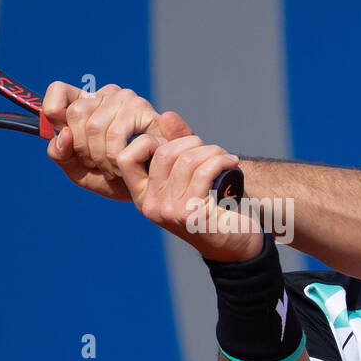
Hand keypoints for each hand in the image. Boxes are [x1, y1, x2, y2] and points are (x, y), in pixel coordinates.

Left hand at [43, 82, 176, 200]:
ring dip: (100, 158)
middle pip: (76, 113)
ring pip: (94, 126)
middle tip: (97, 165)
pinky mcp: (144, 110)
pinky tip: (124, 166)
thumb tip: (63, 135)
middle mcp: (106, 95)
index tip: (66, 139)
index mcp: (87, 103)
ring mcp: (126, 99)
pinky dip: (114, 158)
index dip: (54, 115)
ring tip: (112, 170)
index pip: (59, 91)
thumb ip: (61, 154)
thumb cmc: (116, 178)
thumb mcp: (80, 171)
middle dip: (82, 149)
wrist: (149, 190)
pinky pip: (114, 135)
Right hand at [116, 111, 262, 261]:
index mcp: (142, 195)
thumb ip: (177, 146)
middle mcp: (150, 205)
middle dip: (191, 142)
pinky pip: (203, 171)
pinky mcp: (190, 214)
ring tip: (225, 158)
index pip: (125, 156)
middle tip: (211, 150)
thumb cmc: (212, 207)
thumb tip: (166, 115)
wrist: (235, 245)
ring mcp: (168, 211)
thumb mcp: (189, 174)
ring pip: (185, 159)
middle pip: (161, 152)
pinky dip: (221, 160)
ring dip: (211, 151)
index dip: (149, 140)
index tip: (178, 146)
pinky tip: (231, 163)